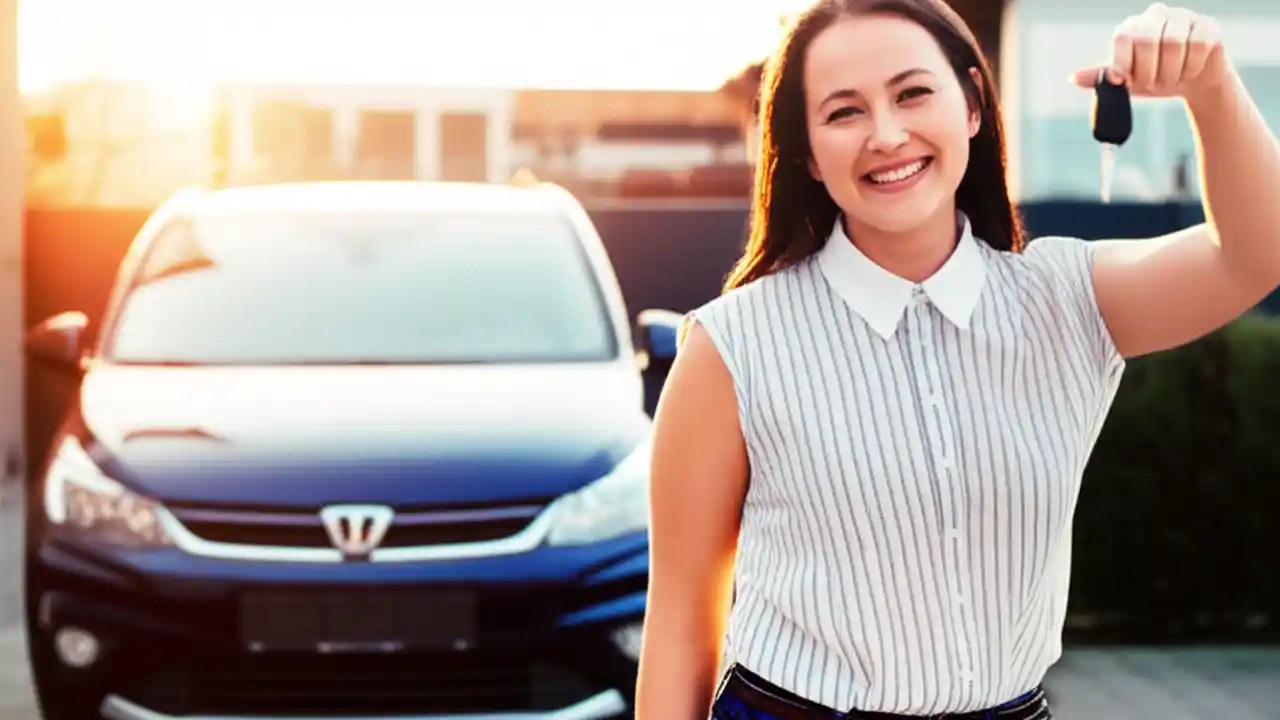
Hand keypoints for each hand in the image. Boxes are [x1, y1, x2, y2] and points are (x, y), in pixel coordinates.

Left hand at [1070, 3, 1230, 102]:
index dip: (1122, 62)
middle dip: (1147, 70)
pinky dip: (1190, 67)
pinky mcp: (1208, 26)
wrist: (1191, 84)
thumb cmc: (1154, 79)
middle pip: (1146, 39)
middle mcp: (1157, 15)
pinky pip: (1198, 45)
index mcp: (1133, 26)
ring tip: (1169, 80)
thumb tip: (1074, 77)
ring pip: (1173, 44)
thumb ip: (1101, 78)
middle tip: (1151, 84)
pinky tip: (1188, 71)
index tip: (1123, 81)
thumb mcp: (1125, 82)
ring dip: (1169, 72)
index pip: (1123, 36)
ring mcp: (1184, 17)